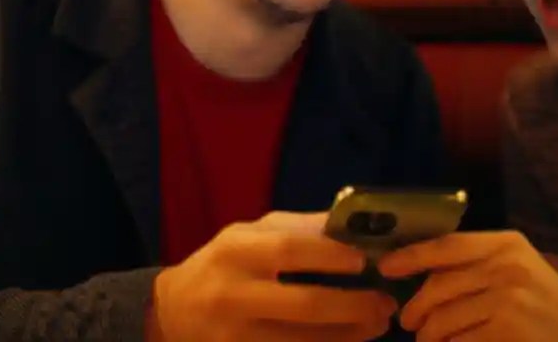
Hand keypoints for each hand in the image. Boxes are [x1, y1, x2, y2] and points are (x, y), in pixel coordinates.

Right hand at [150, 212, 397, 341]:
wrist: (172, 311)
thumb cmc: (223, 264)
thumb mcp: (250, 235)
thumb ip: (300, 229)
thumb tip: (357, 225)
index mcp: (237, 251)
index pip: (290, 250)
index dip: (332, 256)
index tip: (365, 262)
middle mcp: (233, 294)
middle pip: (304, 305)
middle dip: (353, 307)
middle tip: (385, 304)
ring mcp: (235, 337)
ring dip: (348, 336)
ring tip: (376, 325)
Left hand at [377, 231, 557, 341]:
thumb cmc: (547, 306)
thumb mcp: (518, 270)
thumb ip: (477, 264)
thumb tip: (418, 272)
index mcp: (507, 244)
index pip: (448, 245)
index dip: (411, 256)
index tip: (385, 267)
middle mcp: (507, 266)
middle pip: (438, 286)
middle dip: (416, 309)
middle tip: (408, 322)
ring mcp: (509, 300)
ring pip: (443, 320)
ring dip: (429, 337)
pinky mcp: (509, 331)